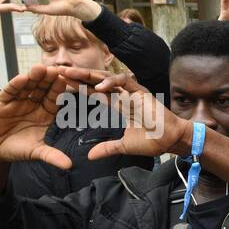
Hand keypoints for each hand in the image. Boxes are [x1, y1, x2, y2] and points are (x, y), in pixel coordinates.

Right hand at [0, 65, 72, 170]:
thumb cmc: (17, 149)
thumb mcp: (35, 152)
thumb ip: (51, 156)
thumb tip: (69, 166)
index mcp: (45, 114)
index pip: (54, 100)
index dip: (60, 91)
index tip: (68, 82)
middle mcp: (33, 104)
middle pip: (42, 89)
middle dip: (49, 80)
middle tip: (57, 69)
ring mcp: (17, 101)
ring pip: (27, 86)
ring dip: (33, 78)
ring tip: (40, 69)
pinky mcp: (1, 101)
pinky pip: (10, 91)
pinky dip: (15, 85)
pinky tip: (22, 78)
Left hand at [57, 69, 191, 159]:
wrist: (171, 141)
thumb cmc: (153, 142)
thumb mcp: (124, 146)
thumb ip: (107, 148)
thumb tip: (90, 156)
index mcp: (120, 104)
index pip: (94, 93)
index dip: (79, 87)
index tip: (61, 85)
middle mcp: (124, 95)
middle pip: (96, 81)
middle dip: (77, 76)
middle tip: (57, 72)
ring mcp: (132, 91)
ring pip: (106, 78)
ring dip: (87, 75)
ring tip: (69, 74)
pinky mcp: (141, 91)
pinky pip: (124, 82)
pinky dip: (110, 83)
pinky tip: (97, 87)